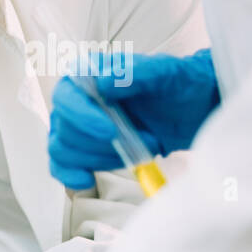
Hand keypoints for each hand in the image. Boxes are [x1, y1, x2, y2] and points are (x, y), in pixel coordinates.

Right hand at [48, 48, 218, 189]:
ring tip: (136, 154)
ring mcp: (75, 126)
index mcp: (87, 74)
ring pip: (63, 149)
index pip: (65, 96)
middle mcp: (75, 99)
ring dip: (98, 159)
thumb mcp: (165, 72)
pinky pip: (61, 165)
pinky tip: (87, 179)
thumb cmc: (175, 84)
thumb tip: (103, 83)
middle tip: (144, 140)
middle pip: (64, 128)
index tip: (110, 131)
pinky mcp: (81, 149)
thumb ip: (137, 72)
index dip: (82, 117)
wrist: (190, 109)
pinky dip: (70, 175)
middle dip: (101, 143)